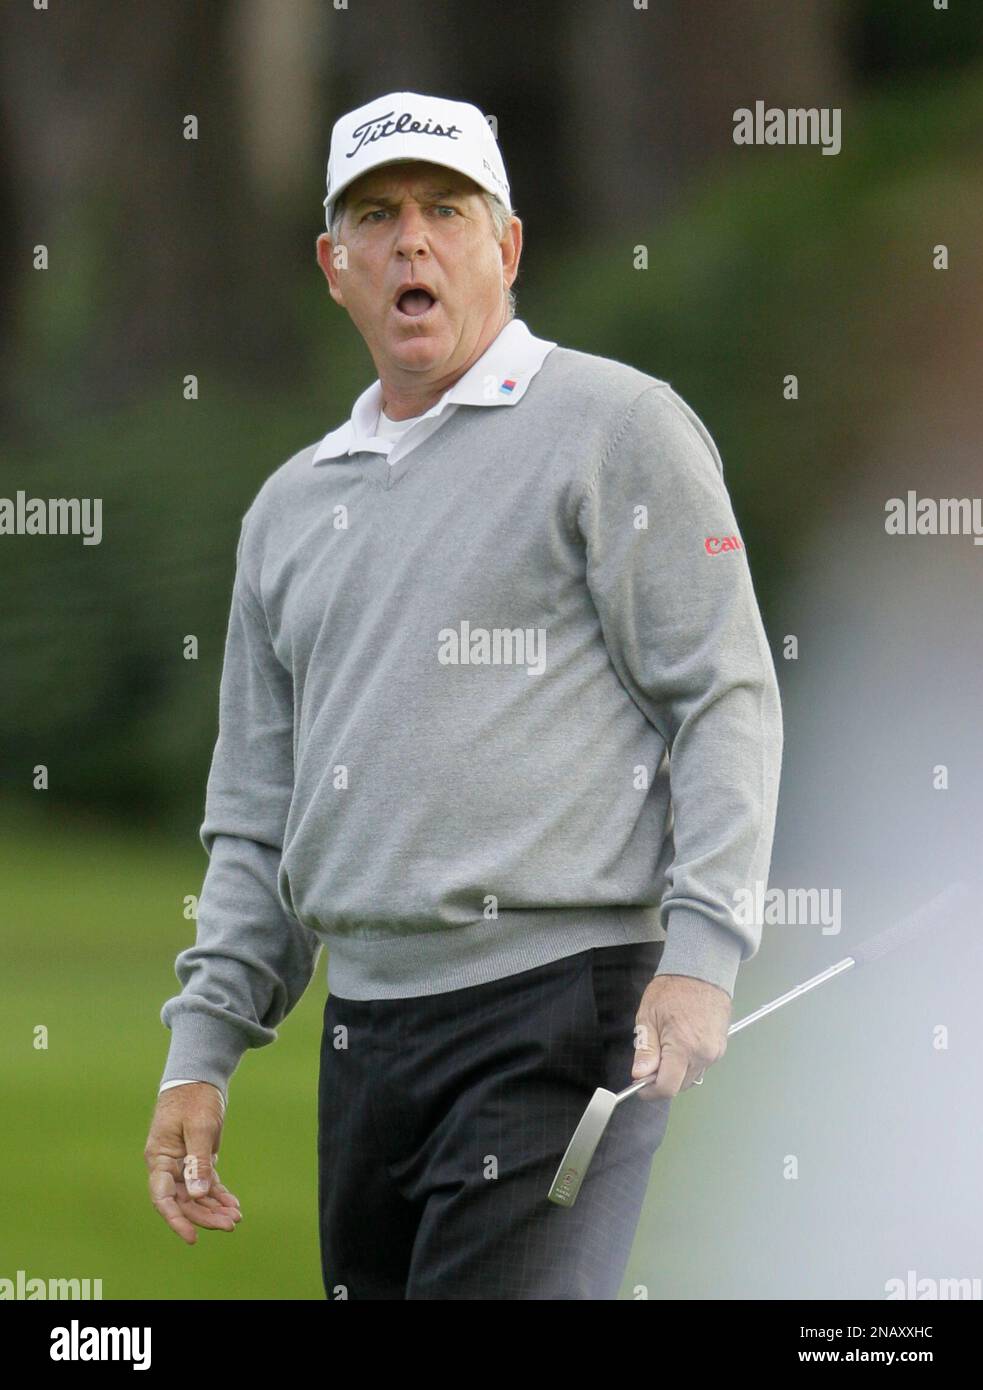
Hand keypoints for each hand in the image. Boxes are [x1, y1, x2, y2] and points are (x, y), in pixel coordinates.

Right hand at [144, 1083, 241, 1244]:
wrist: (199, 1078)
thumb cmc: (194, 1098)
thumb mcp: (199, 1127)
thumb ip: (197, 1161)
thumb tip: (197, 1195)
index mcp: (159, 1158)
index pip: (163, 1197)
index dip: (176, 1219)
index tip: (192, 1237)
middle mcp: (168, 1165)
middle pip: (183, 1200)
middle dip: (205, 1215)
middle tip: (230, 1224)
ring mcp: (182, 1164)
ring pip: (195, 1195)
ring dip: (213, 1208)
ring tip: (235, 1218)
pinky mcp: (197, 1160)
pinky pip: (205, 1184)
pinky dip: (218, 1195)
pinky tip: (232, 1205)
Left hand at [630, 973, 730, 1098]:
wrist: (702, 971)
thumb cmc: (674, 988)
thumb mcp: (648, 1016)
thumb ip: (645, 1049)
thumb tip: (640, 1075)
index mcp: (683, 1047)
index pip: (667, 1087)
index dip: (650, 1090)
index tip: (640, 1084)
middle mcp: (704, 1054)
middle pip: (680, 1085)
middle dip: (662, 1079)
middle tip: (650, 1061)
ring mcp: (715, 1052)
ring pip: (691, 1077)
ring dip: (676, 1071)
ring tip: (666, 1046)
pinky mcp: (721, 1048)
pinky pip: (701, 1065)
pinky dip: (688, 1061)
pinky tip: (680, 1042)